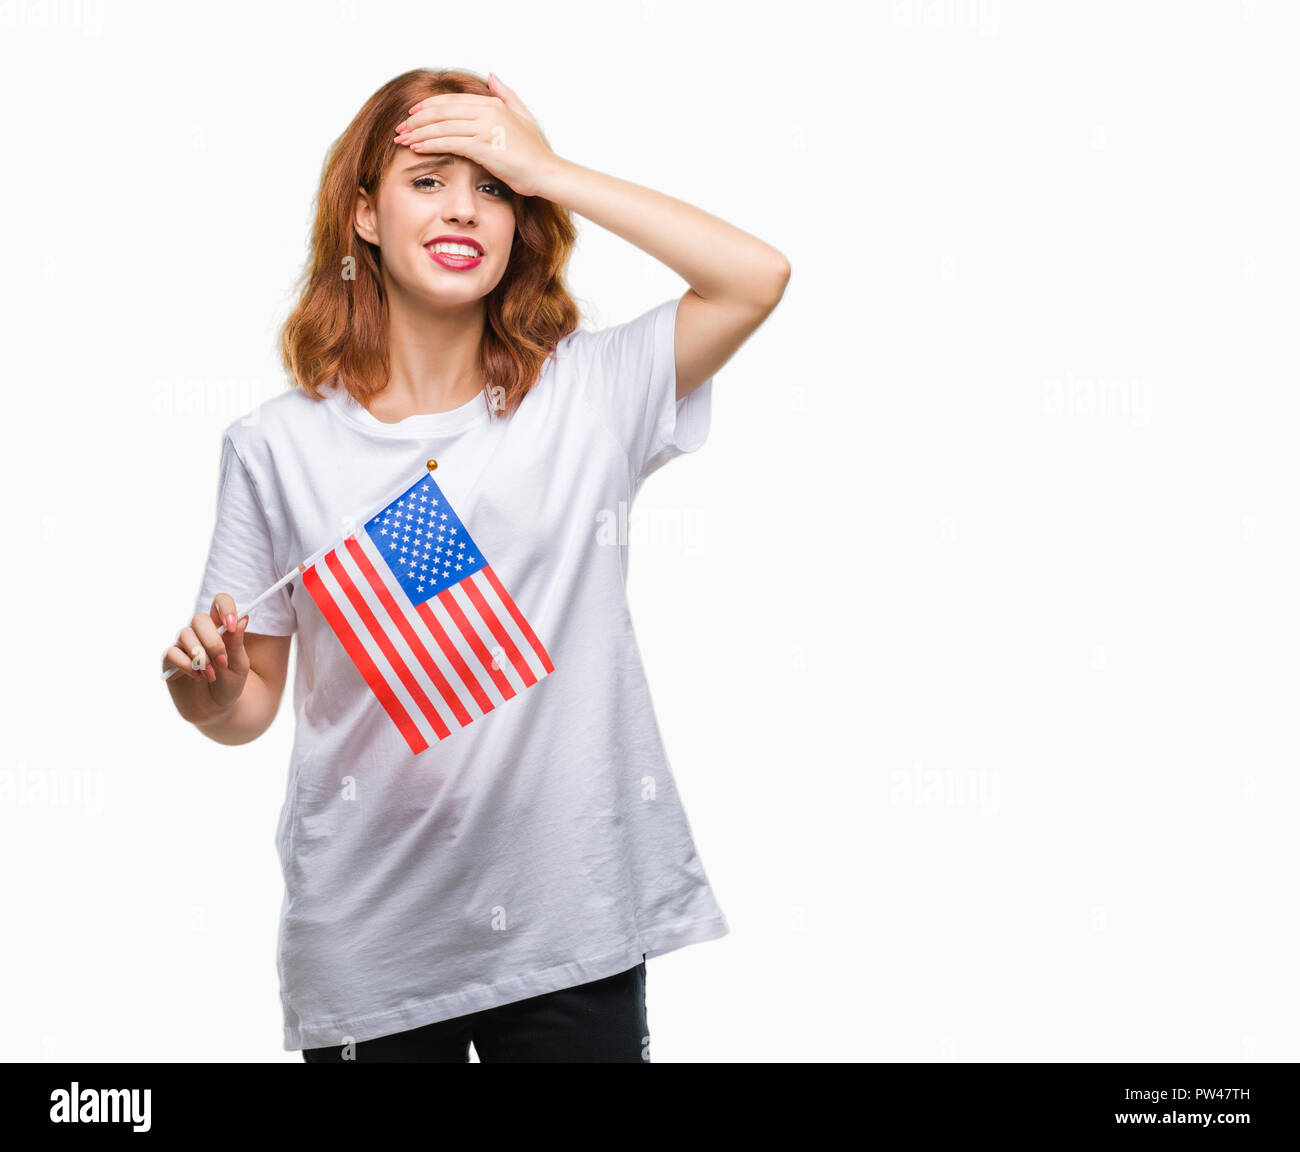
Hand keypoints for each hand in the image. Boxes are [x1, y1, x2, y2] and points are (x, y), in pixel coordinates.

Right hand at [162, 594, 251, 721]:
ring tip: (212, 674)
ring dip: (201, 656)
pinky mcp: (170, 661)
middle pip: (199, 619)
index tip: (231, 625)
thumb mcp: (239, 665)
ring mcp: (183, 646)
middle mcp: (199, 633)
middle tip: (222, 661)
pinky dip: (186, 665)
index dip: (225, 607)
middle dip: (213, 641)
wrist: (216, 709)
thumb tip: (242, 619)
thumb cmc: (229, 684)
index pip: (219, 602)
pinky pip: (172, 653)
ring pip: (185, 634)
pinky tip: (197, 677)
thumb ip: (237, 643)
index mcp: (220, 629)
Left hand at [394, 74, 560, 197]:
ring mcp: (485, 128)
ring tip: (402, 139)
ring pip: (442, 126)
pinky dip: (430, 143)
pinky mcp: (484, 146)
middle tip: (400, 127)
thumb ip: (506, 94)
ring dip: (418, 132)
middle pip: (442, 111)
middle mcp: (487, 111)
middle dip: (417, 119)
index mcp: (493, 103)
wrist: (547, 172)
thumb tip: (492, 76)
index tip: (412, 114)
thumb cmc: (535, 152)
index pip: (451, 101)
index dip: (428, 106)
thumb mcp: (522, 116)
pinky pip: (449, 142)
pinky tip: (417, 147)